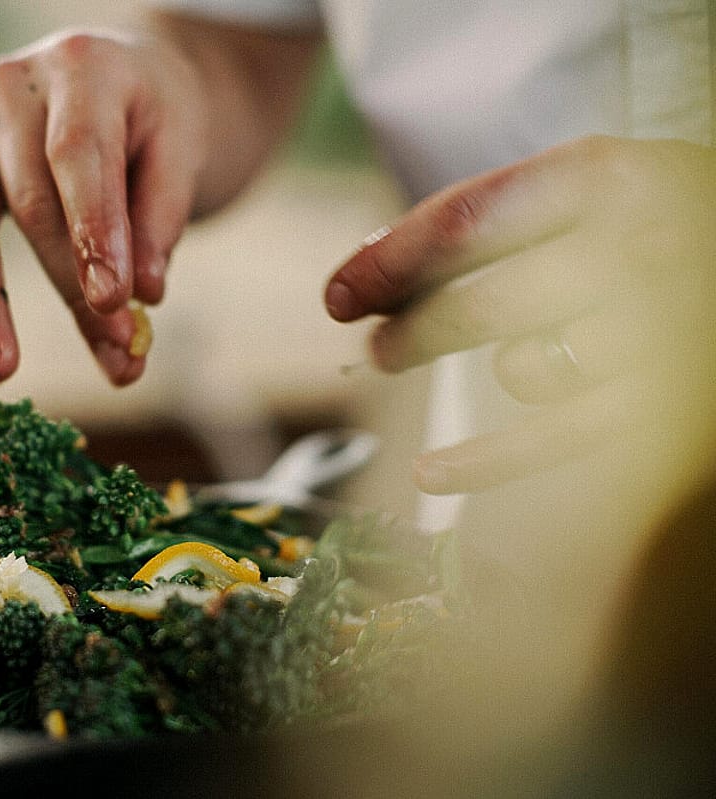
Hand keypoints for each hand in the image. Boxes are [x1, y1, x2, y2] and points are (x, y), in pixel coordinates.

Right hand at [0, 20, 318, 384]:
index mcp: (81, 69)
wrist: (122, 77)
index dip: (95, 232)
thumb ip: (160, 220)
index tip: (117, 301)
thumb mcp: (181, 149)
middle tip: (114, 355)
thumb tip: (142, 297)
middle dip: (70, 287)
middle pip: (28, 200)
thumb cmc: (153, 119)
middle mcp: (11, 90)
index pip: (79, 156)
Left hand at [325, 136, 715, 495]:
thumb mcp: (597, 185)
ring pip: (523, 370)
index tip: (339, 295)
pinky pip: (555, 441)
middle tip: (378, 349)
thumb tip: (369, 263)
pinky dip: (485, 463)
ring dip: (503, 370)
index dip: (387, 264)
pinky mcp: (666, 406)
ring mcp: (657, 330)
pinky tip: (431, 471)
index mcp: (607, 178)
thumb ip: (496, 215)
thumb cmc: (665, 223)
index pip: (464, 223)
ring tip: (526, 356)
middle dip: (411, 333)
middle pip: (479, 304)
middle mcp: (635, 248)